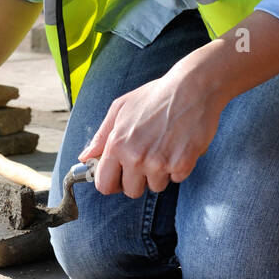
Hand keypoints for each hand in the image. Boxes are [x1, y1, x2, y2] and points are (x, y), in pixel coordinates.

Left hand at [78, 64, 225, 199]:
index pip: (104, 185)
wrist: (193, 87)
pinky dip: (179, 167)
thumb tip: (84, 157)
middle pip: (131, 191)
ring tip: (165, 147)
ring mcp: (159, 163)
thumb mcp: (121, 108)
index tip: (120, 177)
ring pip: (155, 186)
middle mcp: (135, 157)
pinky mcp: (182, 164)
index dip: (112, 183)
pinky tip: (179, 146)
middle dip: (138, 179)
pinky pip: (176, 179)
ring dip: (160, 173)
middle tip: (147, 158)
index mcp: (117, 144)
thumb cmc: (156, 95)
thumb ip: (101, 135)